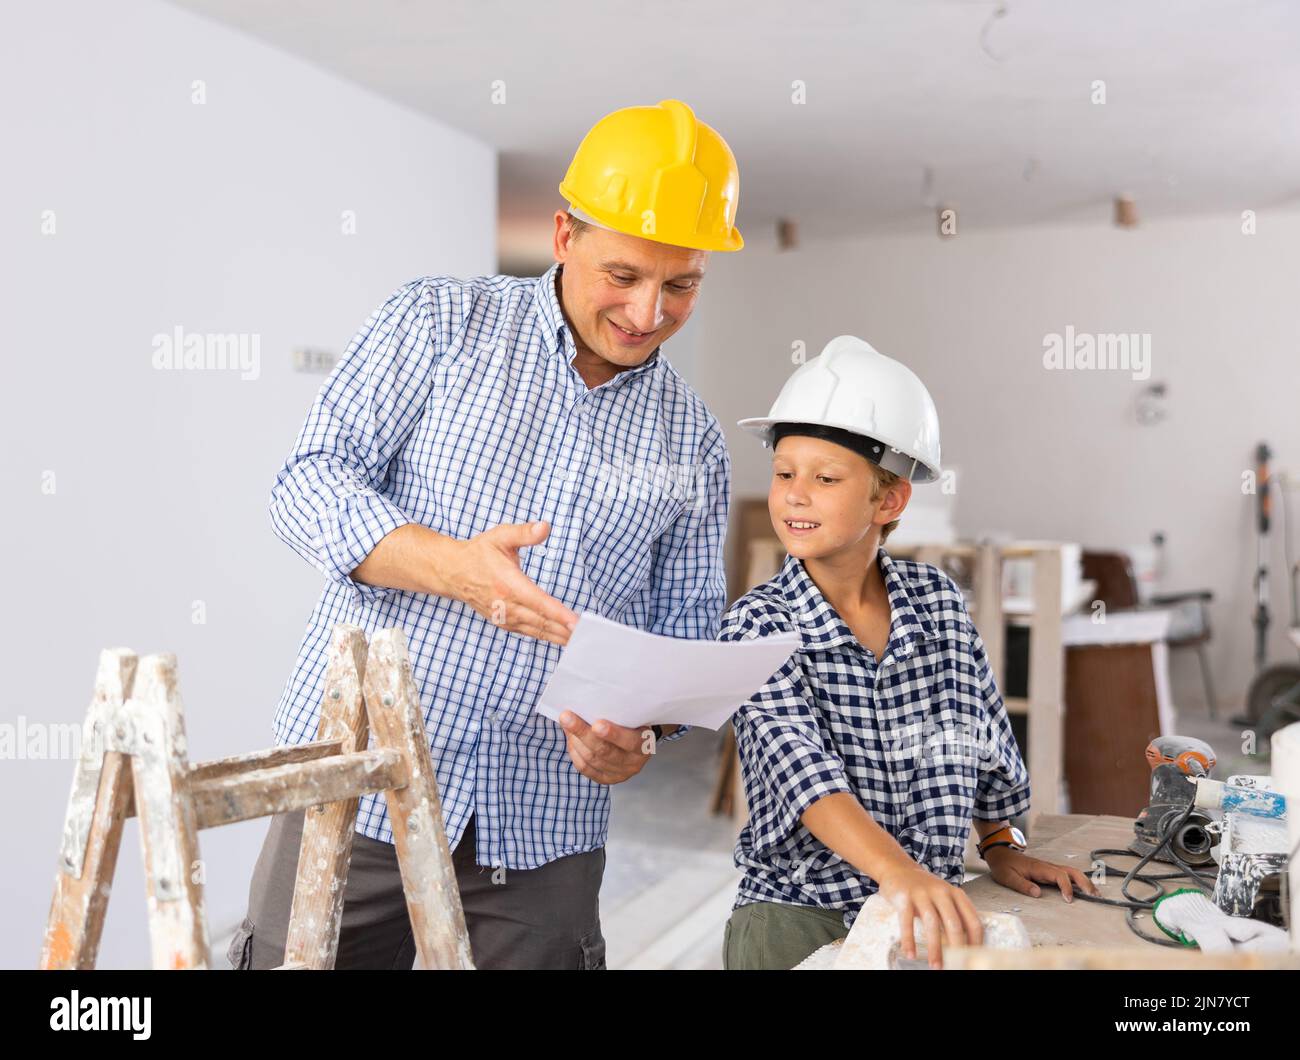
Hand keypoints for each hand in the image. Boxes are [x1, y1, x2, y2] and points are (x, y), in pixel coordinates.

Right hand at [445, 521, 578, 645]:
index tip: (576, 622)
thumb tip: (545, 527)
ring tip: (581, 640)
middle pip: (541, 621)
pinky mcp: (504, 622)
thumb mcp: (501, 536)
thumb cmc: (479, 553)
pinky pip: (529, 632)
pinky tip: (562, 638)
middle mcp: (506, 604)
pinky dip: (546, 636)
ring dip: (559, 637)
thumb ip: (524, 532)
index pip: (538, 601)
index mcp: (507, 583)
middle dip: (565, 630)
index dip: (558, 613)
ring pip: (536, 630)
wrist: (453, 572)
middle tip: (589, 634)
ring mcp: (504, 616)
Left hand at [559, 712, 656, 784]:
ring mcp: (620, 773)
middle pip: (605, 751)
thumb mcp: (633, 716)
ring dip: (575, 741)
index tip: (597, 724)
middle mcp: (633, 762)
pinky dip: (575, 752)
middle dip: (583, 733)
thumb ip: (619, 712)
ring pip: (592, 759)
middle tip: (567, 717)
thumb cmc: (632, 723)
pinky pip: (585, 768)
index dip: (613, 734)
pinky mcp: (606, 778)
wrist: (637, 742)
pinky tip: (571, 738)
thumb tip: (590, 701)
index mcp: (644, 744)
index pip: (630, 741)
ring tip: (566, 723)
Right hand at [875, 860, 983, 968]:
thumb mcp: (944, 897)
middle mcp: (941, 892)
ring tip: (935, 965)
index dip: (976, 942)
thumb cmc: (924, 888)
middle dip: (957, 948)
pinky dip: (909, 940)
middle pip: (954, 923)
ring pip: (932, 923)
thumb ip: (954, 915)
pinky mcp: (903, 896)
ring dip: (935, 948)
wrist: (898, 868)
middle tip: (957, 965)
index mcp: (956, 894)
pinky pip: (907, 921)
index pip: (973, 921)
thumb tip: (965, 946)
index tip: (973, 958)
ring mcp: (921, 893)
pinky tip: (910, 954)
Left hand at [985, 849, 1098, 901]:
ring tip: (1096, 895)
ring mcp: (1050, 868)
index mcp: (1039, 868)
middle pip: (1072, 871)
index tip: (1069, 900)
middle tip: (1094, 897)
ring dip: (1085, 882)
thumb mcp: (1008, 877)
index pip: (1059, 875)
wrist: (1000, 853)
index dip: (1066, 887)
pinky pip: (1068, 876)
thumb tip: (1038, 894)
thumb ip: (1022, 885)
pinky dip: (1079, 882)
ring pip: (1072, 872)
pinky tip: (1085, 890)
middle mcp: (1048, 866)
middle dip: (1085, 883)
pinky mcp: (1050, 872)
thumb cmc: (1004, 865)